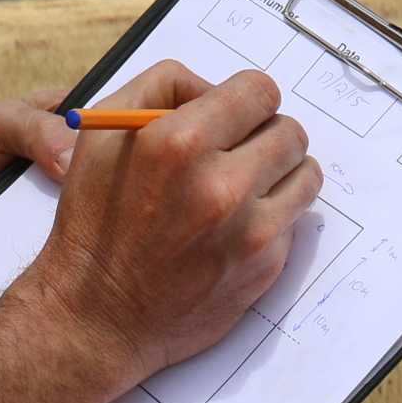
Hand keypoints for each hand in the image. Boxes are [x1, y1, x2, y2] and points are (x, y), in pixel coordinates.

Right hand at [2, 60, 320, 391]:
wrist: (98, 315)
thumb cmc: (96, 218)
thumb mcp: (104, 131)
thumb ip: (164, 87)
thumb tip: (216, 89)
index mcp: (179, 143)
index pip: (260, 90)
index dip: (246, 98)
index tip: (234, 114)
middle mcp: (221, 186)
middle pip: (290, 130)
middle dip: (264, 134)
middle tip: (237, 151)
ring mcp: (250, 231)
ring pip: (306, 174)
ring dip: (280, 172)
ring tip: (243, 185)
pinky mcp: (266, 267)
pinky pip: (294, 219)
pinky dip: (272, 216)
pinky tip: (233, 227)